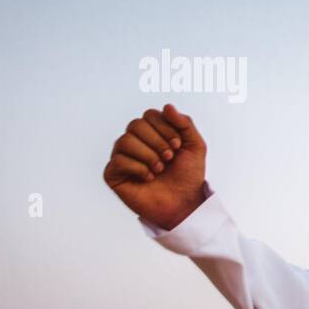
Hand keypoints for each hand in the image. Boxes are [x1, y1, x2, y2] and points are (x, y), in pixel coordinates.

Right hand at [103, 104, 207, 230]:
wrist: (184, 202)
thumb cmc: (188, 175)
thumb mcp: (195, 146)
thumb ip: (185, 123)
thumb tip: (167, 106)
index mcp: (151, 132)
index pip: (149, 114)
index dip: (165, 127)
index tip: (178, 145)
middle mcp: (134, 141)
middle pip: (135, 125)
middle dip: (157, 141)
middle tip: (170, 158)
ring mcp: (122, 156)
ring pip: (125, 141)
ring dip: (148, 155)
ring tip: (160, 169)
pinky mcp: (113, 174)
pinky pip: (118, 161)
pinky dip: (137, 168)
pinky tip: (148, 178)